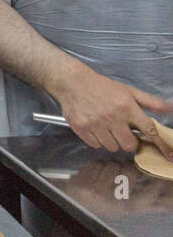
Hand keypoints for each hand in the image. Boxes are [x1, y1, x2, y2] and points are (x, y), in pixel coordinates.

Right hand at [51, 63, 172, 157]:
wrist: (73, 82)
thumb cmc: (102, 86)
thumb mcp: (129, 91)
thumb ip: (150, 102)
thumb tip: (171, 107)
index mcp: (126, 106)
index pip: (149, 130)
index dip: (159, 144)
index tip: (167, 154)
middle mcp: (112, 117)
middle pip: (129, 145)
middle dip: (130, 142)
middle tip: (124, 133)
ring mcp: (95, 124)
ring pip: (112, 147)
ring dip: (112, 141)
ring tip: (108, 129)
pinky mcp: (81, 128)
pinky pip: (96, 145)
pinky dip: (98, 141)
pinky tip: (96, 129)